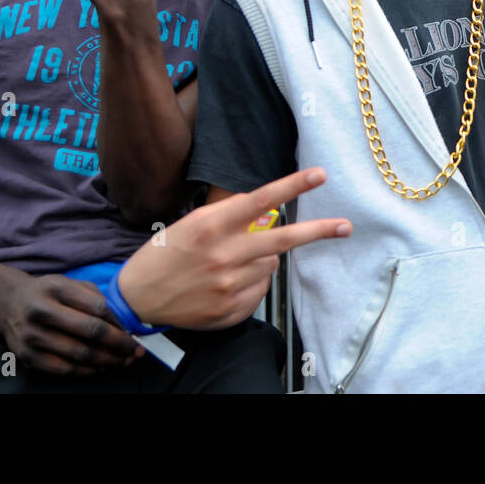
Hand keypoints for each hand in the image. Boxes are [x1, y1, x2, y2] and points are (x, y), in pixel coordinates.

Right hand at [0, 272, 141, 375]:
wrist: (8, 302)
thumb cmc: (48, 292)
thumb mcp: (69, 283)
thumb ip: (95, 298)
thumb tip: (123, 321)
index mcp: (56, 288)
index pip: (97, 308)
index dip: (120, 323)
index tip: (134, 333)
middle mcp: (41, 311)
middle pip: (90, 332)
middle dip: (119, 344)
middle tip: (135, 351)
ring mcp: (31, 335)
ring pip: (79, 354)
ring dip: (107, 360)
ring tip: (122, 361)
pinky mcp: (25, 355)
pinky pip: (63, 369)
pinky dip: (86, 371)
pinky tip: (99, 367)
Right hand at [119, 168, 351, 329]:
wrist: (139, 298)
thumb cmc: (166, 253)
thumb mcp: (192, 223)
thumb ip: (229, 215)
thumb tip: (265, 210)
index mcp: (211, 227)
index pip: (260, 200)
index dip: (293, 186)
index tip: (319, 175)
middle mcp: (223, 255)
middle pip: (282, 240)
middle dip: (318, 231)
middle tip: (345, 225)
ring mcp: (228, 286)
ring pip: (270, 265)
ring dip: (261, 260)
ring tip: (230, 263)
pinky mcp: (230, 310)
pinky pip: (260, 290)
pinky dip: (251, 283)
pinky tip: (225, 284)